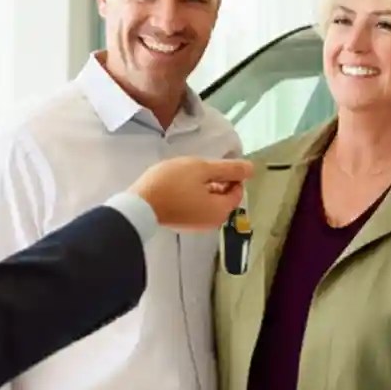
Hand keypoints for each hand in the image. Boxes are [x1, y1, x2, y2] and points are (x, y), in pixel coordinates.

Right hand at [128, 157, 253, 229]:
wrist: (139, 204)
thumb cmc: (171, 184)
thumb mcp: (201, 169)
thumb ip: (228, 169)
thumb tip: (251, 168)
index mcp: (221, 210)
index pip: (238, 190)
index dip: (231, 174)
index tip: (214, 164)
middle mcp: (212, 222)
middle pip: (224, 197)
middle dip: (217, 181)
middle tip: (198, 168)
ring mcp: (197, 226)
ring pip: (210, 202)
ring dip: (204, 187)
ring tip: (187, 175)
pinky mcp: (183, 225)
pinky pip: (197, 208)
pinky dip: (194, 196)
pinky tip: (179, 186)